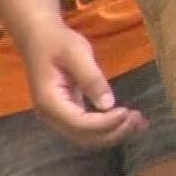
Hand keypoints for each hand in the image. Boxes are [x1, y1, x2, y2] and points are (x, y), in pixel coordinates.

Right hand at [22, 26, 144, 148]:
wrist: (38, 37)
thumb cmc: (57, 42)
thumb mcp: (77, 53)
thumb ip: (92, 78)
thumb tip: (108, 104)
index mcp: (49, 101)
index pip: (79, 123)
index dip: (105, 123)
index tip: (127, 111)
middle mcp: (49, 115)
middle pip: (83, 137)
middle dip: (112, 132)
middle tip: (136, 118)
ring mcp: (56, 116)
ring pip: (85, 137)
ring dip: (112, 133)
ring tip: (137, 121)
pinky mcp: (65, 113)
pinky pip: (86, 129)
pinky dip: (107, 128)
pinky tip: (126, 121)